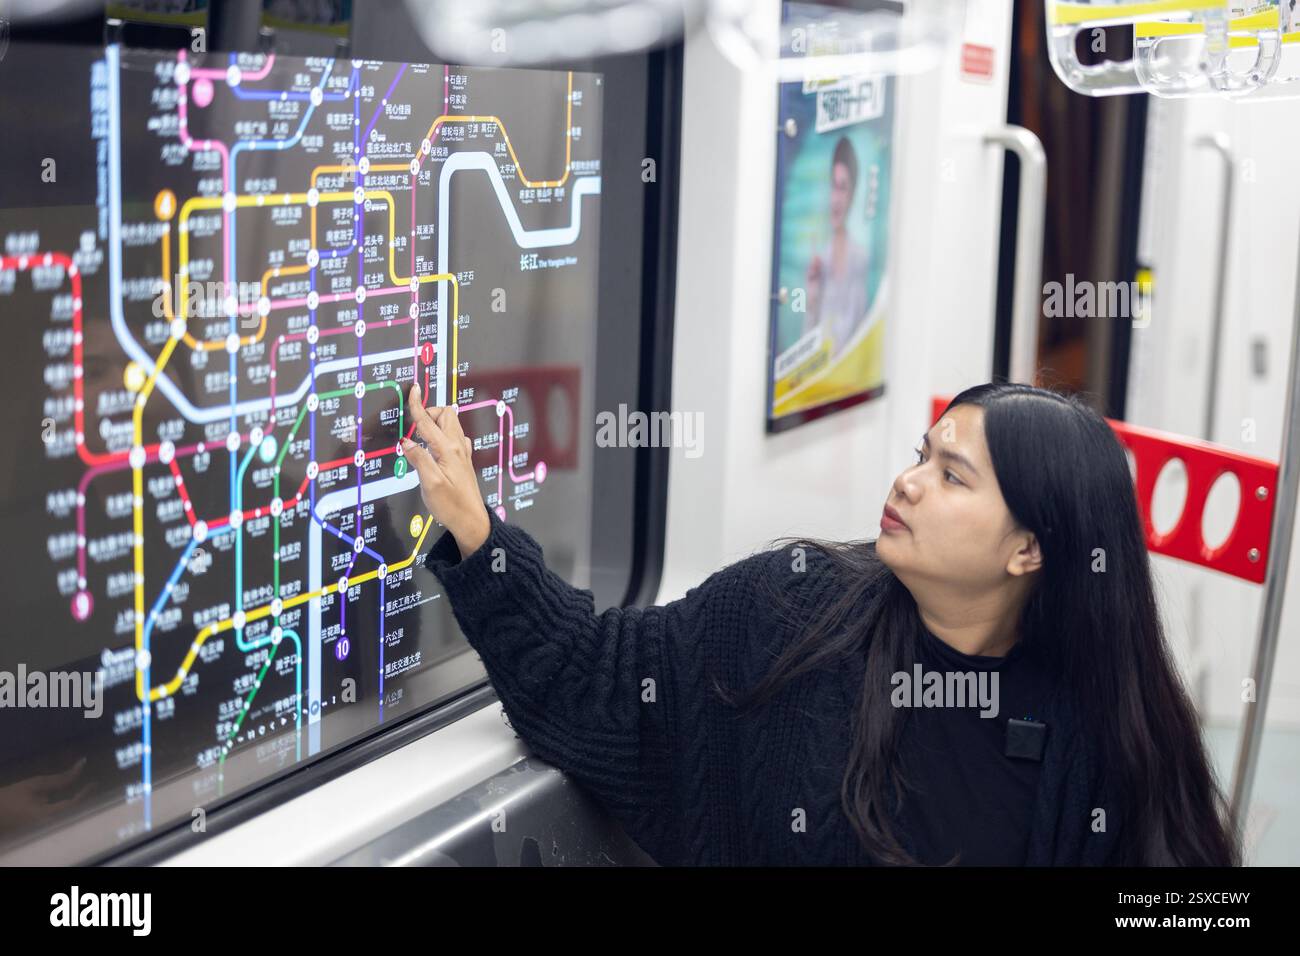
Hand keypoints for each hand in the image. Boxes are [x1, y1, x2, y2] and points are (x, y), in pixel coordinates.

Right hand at [401, 383, 490, 559]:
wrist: (471, 521)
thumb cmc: (452, 505)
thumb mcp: (430, 483)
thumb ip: (418, 458)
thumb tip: (406, 441)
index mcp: (448, 449)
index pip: (429, 421)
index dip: (418, 405)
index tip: (413, 390)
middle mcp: (458, 447)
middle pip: (445, 415)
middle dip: (429, 411)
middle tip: (414, 422)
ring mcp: (462, 453)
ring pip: (451, 424)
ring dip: (436, 422)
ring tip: (421, 434)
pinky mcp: (463, 461)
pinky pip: (454, 437)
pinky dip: (441, 434)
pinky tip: (433, 446)